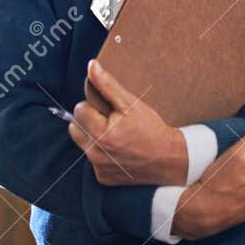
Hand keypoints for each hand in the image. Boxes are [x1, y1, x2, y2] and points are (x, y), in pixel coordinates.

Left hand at [68, 58, 187, 185]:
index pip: (79, 110)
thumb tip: (91, 66)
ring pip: (83, 143)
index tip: (109, 109)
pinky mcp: (103, 178)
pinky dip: (102, 152)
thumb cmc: (150, 128)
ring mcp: (99, 168)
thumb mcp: (131, 103)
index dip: (93, 106)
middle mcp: (96, 154)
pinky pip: (93, 159)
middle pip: (76, 128)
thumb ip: (107, 85)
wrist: (169, 158)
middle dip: (89, 120)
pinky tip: (119, 150)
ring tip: (115, 134)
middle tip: (110, 120)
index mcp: (101, 134)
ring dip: (94, 136)